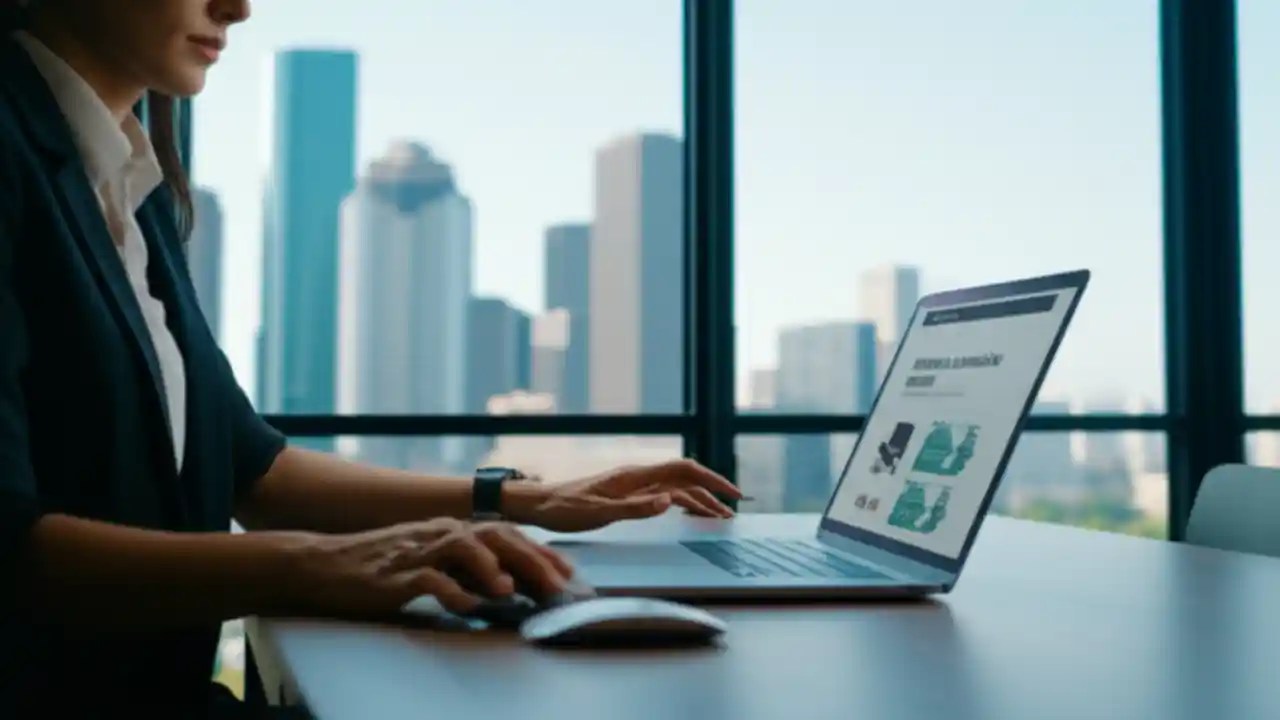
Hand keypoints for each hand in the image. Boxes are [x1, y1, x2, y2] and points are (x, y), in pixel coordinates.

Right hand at [279, 518, 575, 616]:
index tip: (569, 574)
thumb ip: (468, 569)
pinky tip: (465, 606)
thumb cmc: (385, 566)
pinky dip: (448, 591)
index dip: (540, 552)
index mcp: (453, 530)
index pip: (507, 535)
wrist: (327, 563)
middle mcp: (441, 533)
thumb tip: (514, 585)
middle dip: (530, 559)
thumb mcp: (434, 563)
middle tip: (556, 585)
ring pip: (462, 547)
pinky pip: (426, 579)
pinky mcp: (393, 573)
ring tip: (509, 590)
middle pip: (494, 536)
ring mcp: (417, 550)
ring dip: (489, 567)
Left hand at [508, 459, 743, 532]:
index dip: (712, 479)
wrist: (539, 504)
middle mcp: (638, 476)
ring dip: (699, 501)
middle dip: (712, 491)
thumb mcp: (598, 512)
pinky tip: (689, 514)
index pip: (684, 470)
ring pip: (676, 488)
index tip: (732, 495)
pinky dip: (682, 505)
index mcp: (635, 475)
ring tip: (719, 517)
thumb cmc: (564, 509)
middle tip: (734, 511)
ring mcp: (633, 485)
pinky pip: (663, 496)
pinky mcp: (627, 495)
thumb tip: (670, 502)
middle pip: (686, 478)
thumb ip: (635, 508)